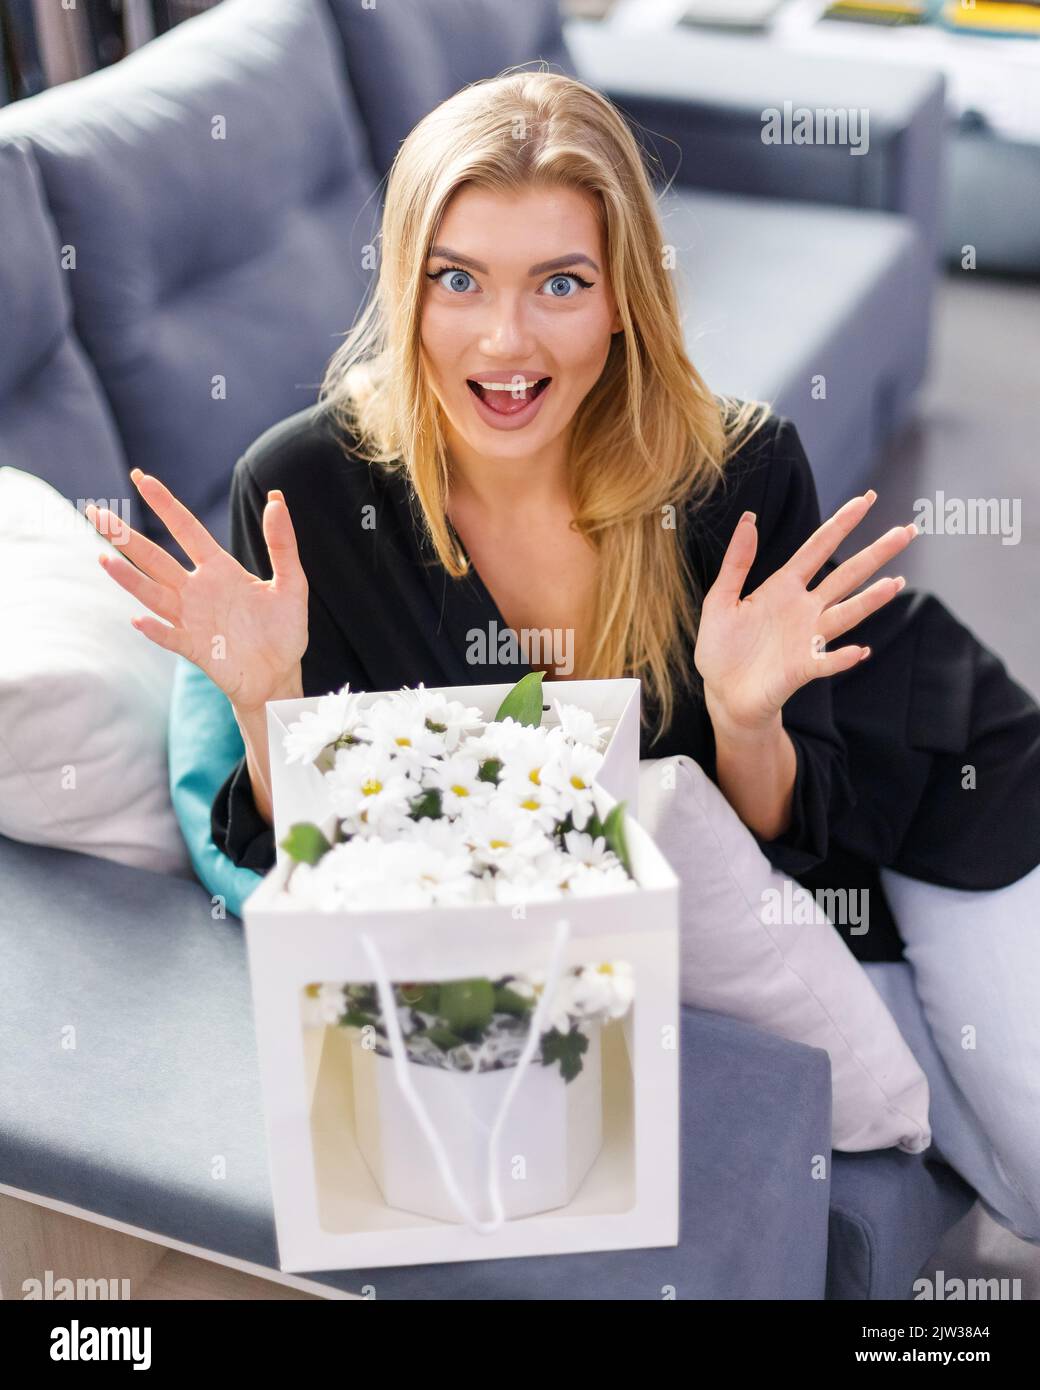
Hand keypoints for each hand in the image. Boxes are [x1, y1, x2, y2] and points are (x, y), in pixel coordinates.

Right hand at [87, 469, 307, 713]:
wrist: (280, 675)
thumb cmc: (283, 629)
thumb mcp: (292, 583)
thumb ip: (282, 544)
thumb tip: (277, 500)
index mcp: (219, 569)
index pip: (186, 530)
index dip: (165, 504)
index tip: (141, 477)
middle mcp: (198, 590)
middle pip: (155, 558)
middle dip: (125, 536)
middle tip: (96, 512)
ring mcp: (192, 619)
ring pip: (153, 594)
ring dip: (129, 580)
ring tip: (104, 559)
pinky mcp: (196, 649)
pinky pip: (172, 637)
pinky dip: (156, 631)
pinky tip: (139, 620)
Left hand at [694, 489, 915, 733]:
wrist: (723, 694)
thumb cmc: (723, 648)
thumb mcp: (720, 600)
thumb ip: (736, 563)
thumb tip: (748, 519)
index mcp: (783, 587)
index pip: (817, 548)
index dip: (841, 524)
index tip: (867, 499)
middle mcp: (804, 609)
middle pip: (846, 576)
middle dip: (875, 554)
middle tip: (907, 531)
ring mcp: (807, 638)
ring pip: (846, 614)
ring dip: (869, 601)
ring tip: (895, 583)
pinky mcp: (802, 669)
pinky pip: (826, 661)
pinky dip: (841, 657)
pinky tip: (860, 650)